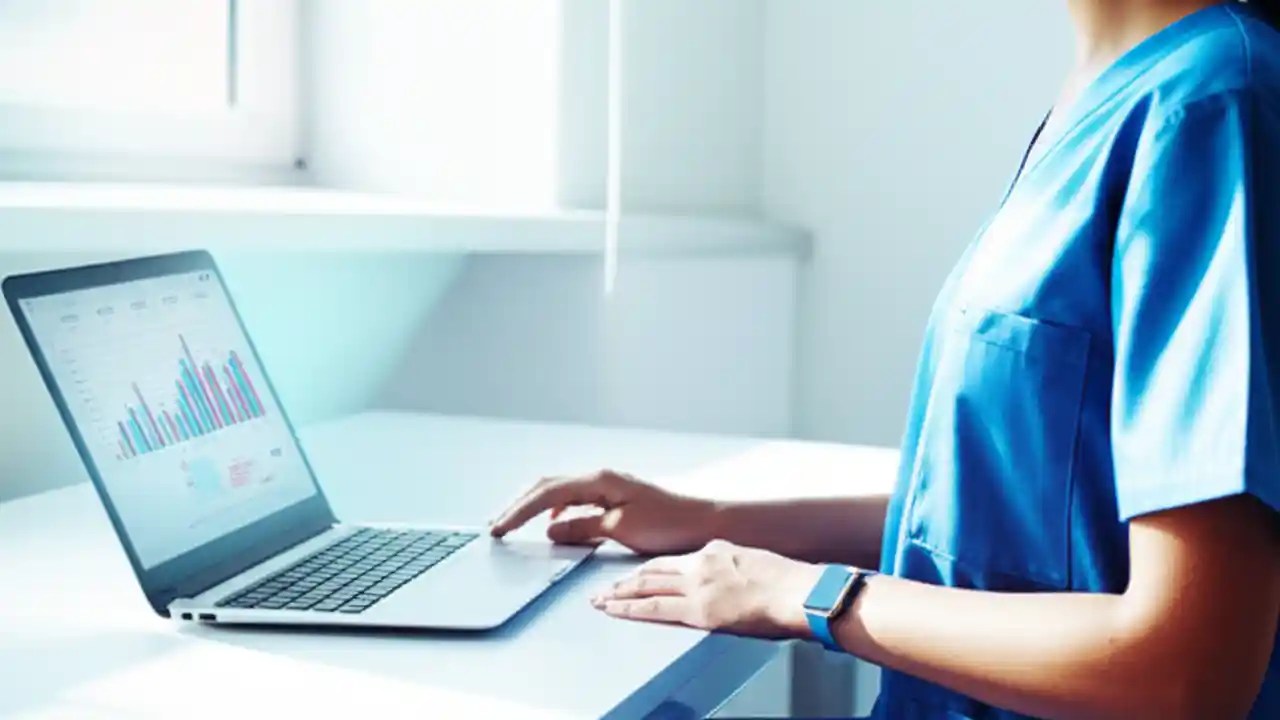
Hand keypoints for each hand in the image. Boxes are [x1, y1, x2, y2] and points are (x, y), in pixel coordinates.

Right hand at [489, 469, 718, 554]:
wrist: (704, 522)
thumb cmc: (670, 524)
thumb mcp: (622, 528)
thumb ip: (583, 527)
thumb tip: (551, 531)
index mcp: (599, 481)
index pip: (547, 494)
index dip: (519, 511)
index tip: (500, 528)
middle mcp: (600, 479)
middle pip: (547, 487)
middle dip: (519, 505)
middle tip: (495, 526)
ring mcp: (606, 487)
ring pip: (559, 493)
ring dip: (534, 508)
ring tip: (513, 524)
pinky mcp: (613, 499)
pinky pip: (574, 502)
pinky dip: (555, 512)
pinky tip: (552, 526)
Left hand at [591, 539, 822, 639]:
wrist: (799, 591)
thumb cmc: (789, 582)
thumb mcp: (755, 562)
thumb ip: (734, 566)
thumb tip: (730, 577)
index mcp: (715, 551)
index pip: (675, 560)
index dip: (652, 568)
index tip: (639, 573)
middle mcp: (700, 563)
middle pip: (653, 569)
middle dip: (627, 579)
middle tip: (607, 585)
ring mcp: (696, 586)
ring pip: (646, 586)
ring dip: (620, 593)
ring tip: (601, 599)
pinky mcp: (697, 609)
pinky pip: (654, 609)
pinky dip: (630, 609)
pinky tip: (615, 610)